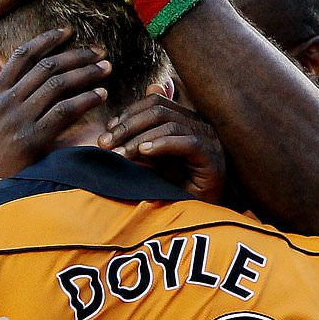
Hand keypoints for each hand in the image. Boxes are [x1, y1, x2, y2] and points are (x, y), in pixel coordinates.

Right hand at [0, 27, 108, 188]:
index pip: (22, 56)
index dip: (47, 40)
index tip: (68, 33)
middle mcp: (4, 103)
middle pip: (45, 66)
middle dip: (76, 55)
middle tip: (99, 51)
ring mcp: (18, 120)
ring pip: (57, 85)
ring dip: (86, 74)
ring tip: (106, 69)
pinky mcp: (32, 140)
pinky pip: (64, 111)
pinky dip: (85, 100)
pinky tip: (101, 95)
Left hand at [99, 90, 225, 200]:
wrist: (193, 217)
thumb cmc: (171, 190)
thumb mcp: (149, 159)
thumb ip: (138, 137)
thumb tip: (114, 121)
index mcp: (185, 121)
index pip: (155, 102)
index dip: (129, 113)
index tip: (107, 131)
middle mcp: (199, 126)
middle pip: (159, 111)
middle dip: (127, 126)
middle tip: (105, 143)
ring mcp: (209, 140)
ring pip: (170, 125)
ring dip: (139, 138)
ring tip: (120, 154)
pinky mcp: (213, 158)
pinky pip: (187, 143)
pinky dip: (163, 145)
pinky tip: (144, 152)